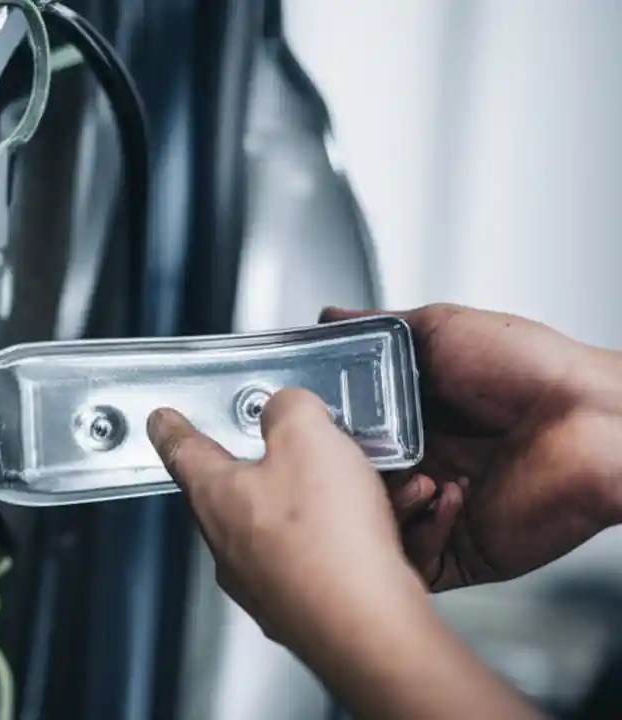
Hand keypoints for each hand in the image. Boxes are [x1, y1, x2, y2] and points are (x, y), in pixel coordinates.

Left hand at [146, 390, 423, 653]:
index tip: (162, 421)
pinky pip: (328, 560)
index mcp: (216, 497)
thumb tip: (285, 409)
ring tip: (376, 492)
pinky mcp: (304, 611)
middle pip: (241, 492)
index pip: (182, 452)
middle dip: (277, 469)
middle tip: (301, 451)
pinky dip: (358, 540)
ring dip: (336, 505)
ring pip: (294, 528)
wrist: (368, 628)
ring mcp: (265, 584)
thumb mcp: (307, 437)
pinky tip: (388, 532)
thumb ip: (289, 410)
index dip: (173, 429)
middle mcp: (230, 546)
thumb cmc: (327, 540)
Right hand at [323, 304, 621, 590]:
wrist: (596, 421)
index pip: (344, 436)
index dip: (325, 434)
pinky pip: (415, 561)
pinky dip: (420, 534)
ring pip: (375, 526)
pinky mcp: (462, 551)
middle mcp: (423, 464)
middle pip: (350, 484)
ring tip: (417, 478)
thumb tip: (331, 316)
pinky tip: (445, 498)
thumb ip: (377, 327)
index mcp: (413, 419)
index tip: (310, 425)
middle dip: (343, 474)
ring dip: (385, 504)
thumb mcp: (440, 329)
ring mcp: (440, 510)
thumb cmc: (534, 370)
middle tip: (350, 458)